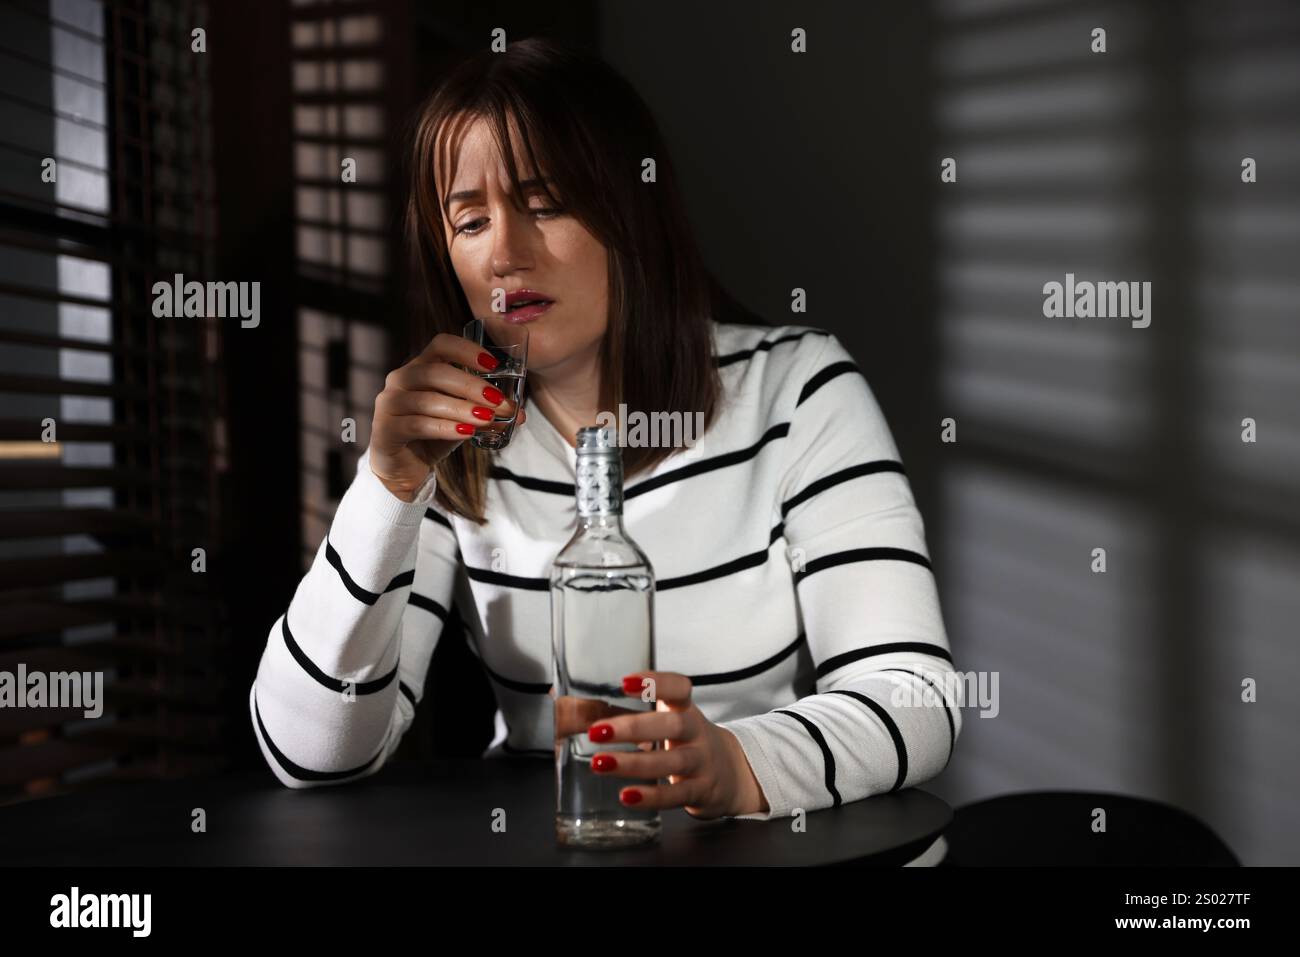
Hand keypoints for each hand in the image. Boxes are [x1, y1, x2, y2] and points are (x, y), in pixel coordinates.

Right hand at [368, 332, 525, 500]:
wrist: (404, 469)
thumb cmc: (433, 435)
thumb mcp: (464, 421)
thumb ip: (486, 413)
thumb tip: (519, 413)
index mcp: (421, 368)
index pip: (441, 344)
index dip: (467, 350)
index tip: (494, 365)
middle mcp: (401, 379)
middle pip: (436, 372)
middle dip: (472, 386)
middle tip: (499, 401)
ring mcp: (390, 403)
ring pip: (428, 399)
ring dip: (462, 409)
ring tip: (487, 418)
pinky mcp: (386, 429)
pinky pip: (418, 424)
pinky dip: (446, 428)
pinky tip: (466, 433)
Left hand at [573, 671, 769, 819]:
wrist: (732, 774)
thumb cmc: (686, 742)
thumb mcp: (669, 720)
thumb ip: (629, 711)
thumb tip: (567, 701)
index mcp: (685, 709)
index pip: (679, 688)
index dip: (656, 682)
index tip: (624, 681)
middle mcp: (696, 733)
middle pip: (672, 725)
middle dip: (634, 727)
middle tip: (596, 730)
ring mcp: (702, 763)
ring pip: (671, 761)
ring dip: (633, 763)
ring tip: (601, 763)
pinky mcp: (701, 791)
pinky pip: (676, 795)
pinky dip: (651, 796)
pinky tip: (627, 796)